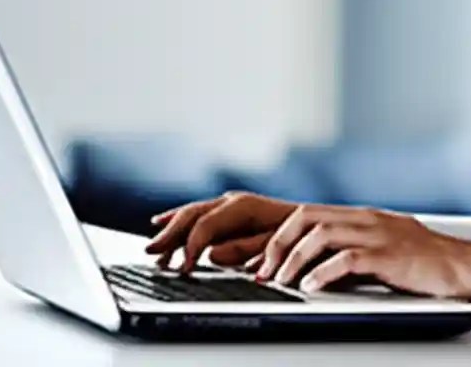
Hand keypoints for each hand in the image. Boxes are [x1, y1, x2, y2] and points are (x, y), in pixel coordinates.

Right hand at [144, 191, 297, 272]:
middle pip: (192, 215)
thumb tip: (211, 254)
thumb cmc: (302, 235)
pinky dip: (178, 222)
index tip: (183, 269)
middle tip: (151, 252)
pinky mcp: (229, 214)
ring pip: (191, 215)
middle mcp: (233, 202)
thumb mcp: (278, 244)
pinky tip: (161, 224)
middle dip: (170, 234)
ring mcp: (230, 206)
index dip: (190, 247)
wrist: (319, 224)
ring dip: (171, 232)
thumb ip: (244, 249)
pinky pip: (197, 216)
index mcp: (244, 206)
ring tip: (154, 251)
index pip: (205, 225)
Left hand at [255, 204, 470, 298]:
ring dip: (294, 259)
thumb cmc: (425, 264)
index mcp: (362, 217)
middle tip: (263, 271)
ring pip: (322, 234)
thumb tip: (313, 269)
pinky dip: (323, 273)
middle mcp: (367, 220)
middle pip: (307, 217)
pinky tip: (311, 287)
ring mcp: (379, 235)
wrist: (465, 268)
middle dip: (278, 243)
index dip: (279, 236)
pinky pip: (348, 259)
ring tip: (281, 281)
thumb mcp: (382, 249)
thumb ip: (350, 251)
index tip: (262, 261)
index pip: (308, 214)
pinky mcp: (390, 256)